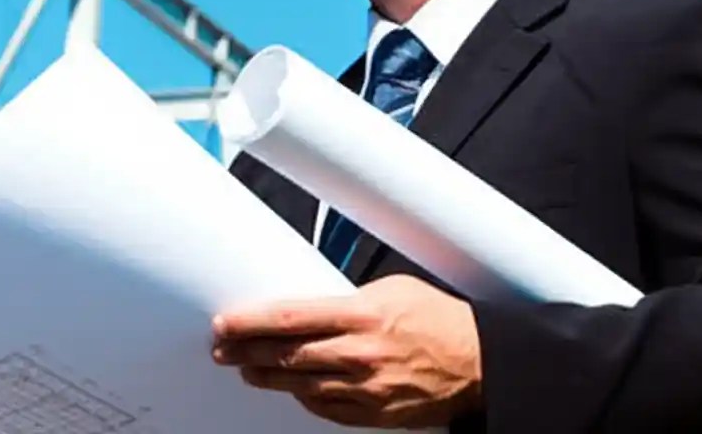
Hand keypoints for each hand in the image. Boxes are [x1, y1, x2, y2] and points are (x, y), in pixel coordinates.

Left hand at [210, 274, 482, 428]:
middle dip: (246, 351)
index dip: (249, 322)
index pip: (288, 318)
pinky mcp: (372, 414)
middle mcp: (359, 354)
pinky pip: (324, 408)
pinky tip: (289, 388)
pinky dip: (302, 397)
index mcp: (362, 315)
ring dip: (266, 376)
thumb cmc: (437, 319)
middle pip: (285, 355)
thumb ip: (345, 298)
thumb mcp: (390, 288)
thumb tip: (307, 304)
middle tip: (223, 347)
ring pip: (298, 384)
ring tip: (246, 368)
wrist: (479, 362)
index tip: (226, 322)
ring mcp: (364, 389)